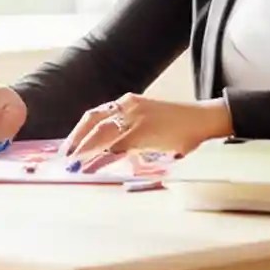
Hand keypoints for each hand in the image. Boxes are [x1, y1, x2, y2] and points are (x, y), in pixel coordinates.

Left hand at [62, 93, 233, 169]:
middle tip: (64, 160)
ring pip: (99, 135)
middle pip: (91, 123)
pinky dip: (100, 158)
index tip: (68, 148)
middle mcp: (128, 105)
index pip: (94, 116)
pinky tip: (91, 168)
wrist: (204, 120)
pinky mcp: (142, 132)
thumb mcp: (150, 121)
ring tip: (72, 167)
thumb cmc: (180, 125)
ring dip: (83, 152)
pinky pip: (114, 147)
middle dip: (75, 142)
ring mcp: (134, 117)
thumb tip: (110, 150)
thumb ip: (130, 131)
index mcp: (128, 101)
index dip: (78, 133)